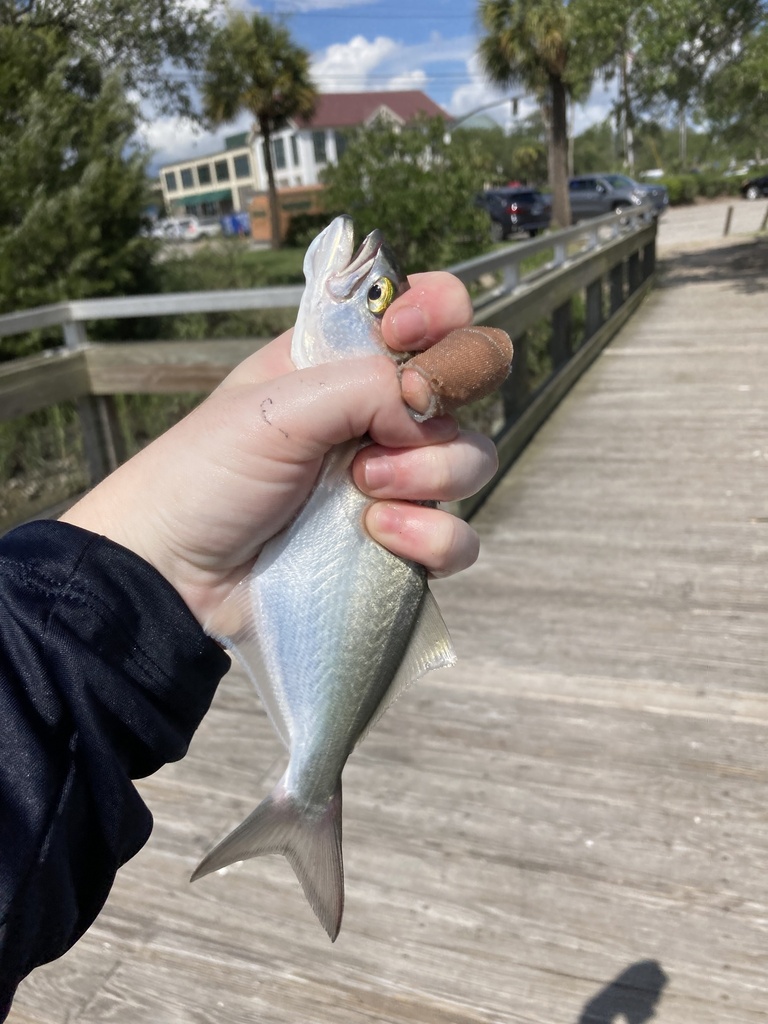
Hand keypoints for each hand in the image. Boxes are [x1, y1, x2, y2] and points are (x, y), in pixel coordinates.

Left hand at [60, 272, 497, 627]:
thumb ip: (366, 383)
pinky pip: (457, 539)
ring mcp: (394, 483)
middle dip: (440, 404)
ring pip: (472, 462)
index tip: (405, 335)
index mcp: (344, 361)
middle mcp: (378, 415)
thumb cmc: (206, 473)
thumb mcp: (275, 404)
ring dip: (428, 474)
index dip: (437, 312)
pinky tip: (377, 536)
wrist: (176, 573)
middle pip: (468, 385)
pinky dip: (430, 538)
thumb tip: (425, 411)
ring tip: (362, 492)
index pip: (430, 311)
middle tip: (382, 432)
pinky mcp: (399, 547)